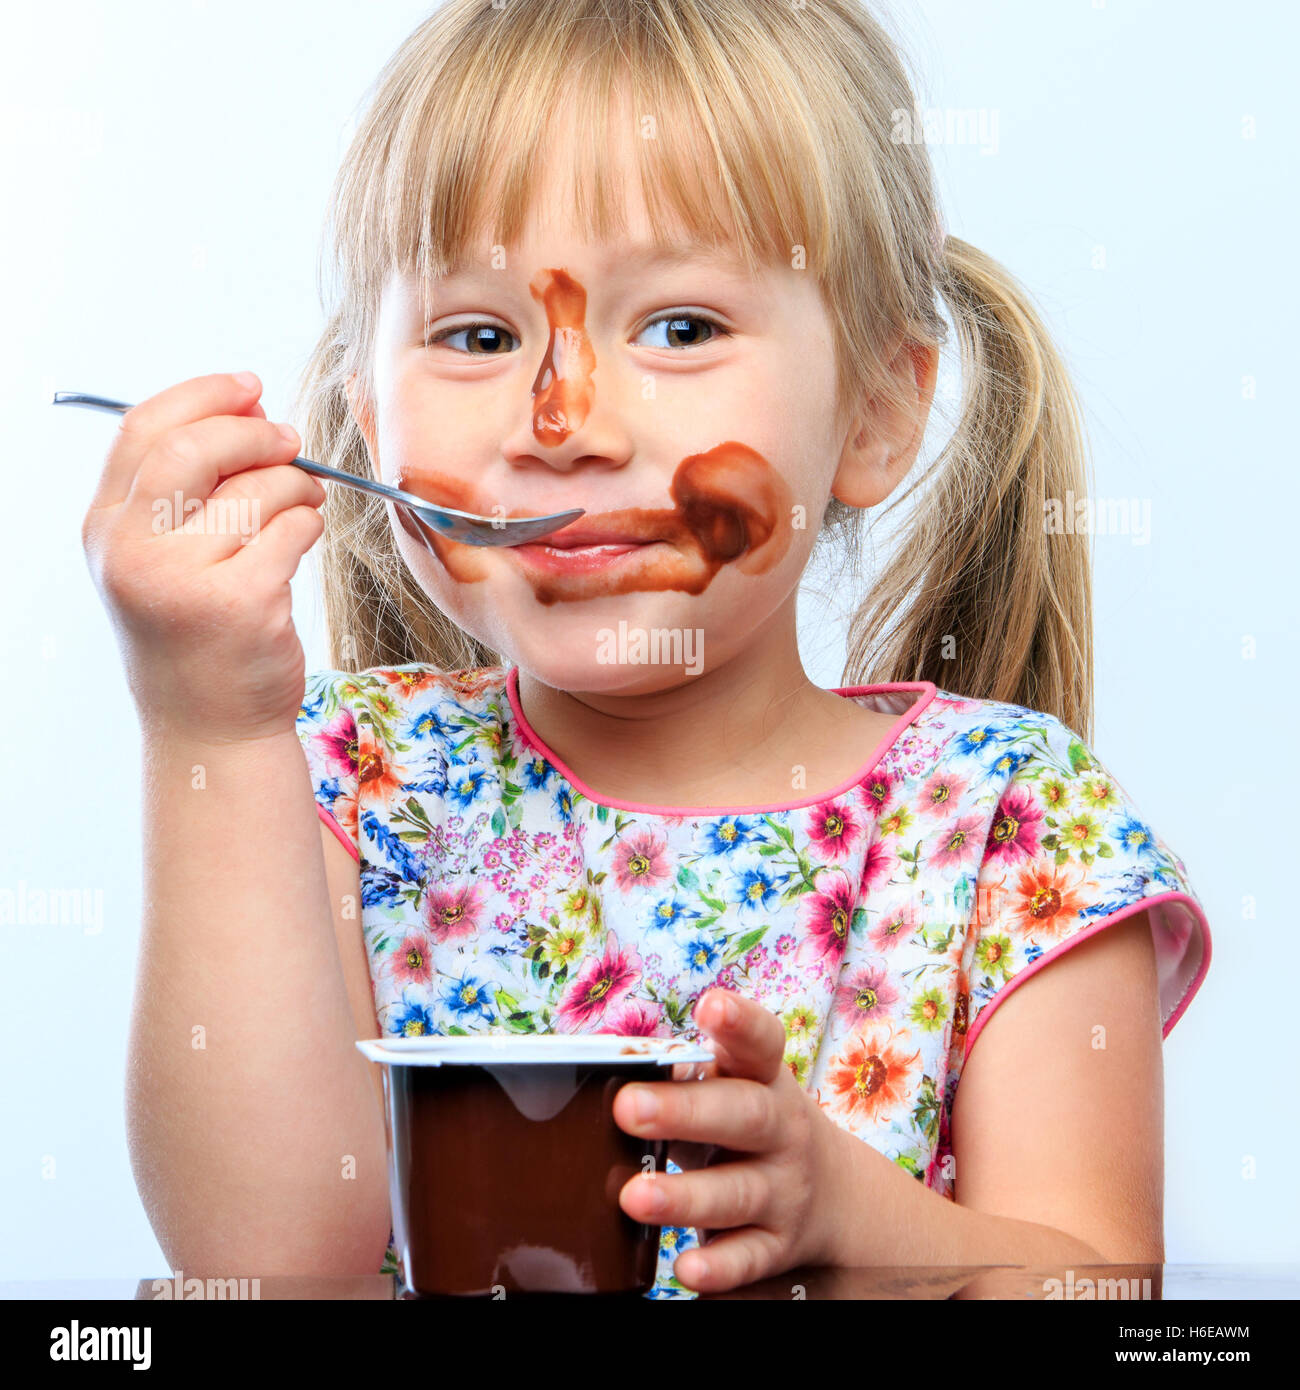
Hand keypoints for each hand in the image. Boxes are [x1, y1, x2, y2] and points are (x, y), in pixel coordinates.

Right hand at [80, 372, 326, 743]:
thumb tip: (251, 409)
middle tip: (291, 443)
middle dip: (257, 435)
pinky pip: (293, 530)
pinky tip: (298, 547)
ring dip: (296, 489)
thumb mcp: (162, 556)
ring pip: (259, 490)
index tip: (251, 389)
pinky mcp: (241, 603)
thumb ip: (187, 486)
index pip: (144, 429)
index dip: (205, 396)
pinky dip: (307, 528)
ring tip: (299, 510)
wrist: (210, 722)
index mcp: (105, 527)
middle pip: (198, 448)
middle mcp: (131, 551)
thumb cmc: (195, 629)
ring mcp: (183, 579)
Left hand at [613, 987, 848, 1292]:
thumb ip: (680, 1079)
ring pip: (738, 1191)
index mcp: (763, 1078)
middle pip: (743, 1114)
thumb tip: (601, 1069)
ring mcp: (782, 1189)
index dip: (739, 1022)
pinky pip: (748, 1259)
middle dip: (684, 1111)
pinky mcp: (777, 1246)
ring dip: (685, 1196)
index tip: (711, 1005)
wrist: (834, 1196)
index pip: (760, 1042)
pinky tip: (685, 1270)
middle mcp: (781, 1129)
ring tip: (634, 1197)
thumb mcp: (731, 1090)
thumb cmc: (752, 1126)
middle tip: (627, 1107)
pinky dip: (718, 1267)